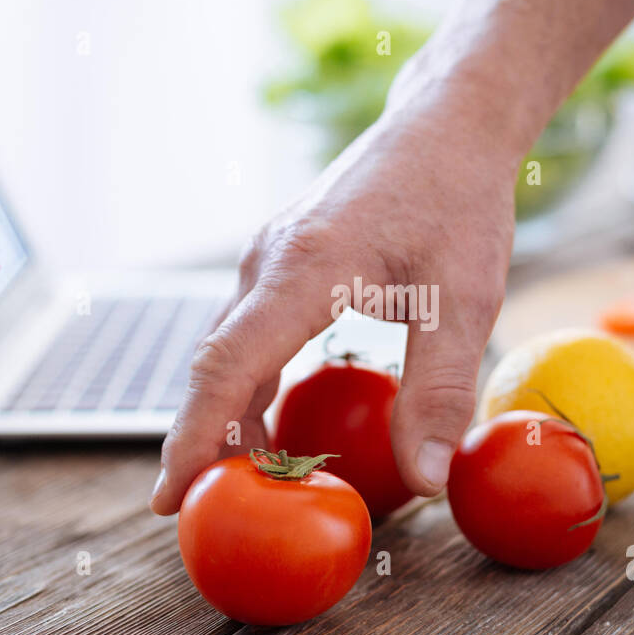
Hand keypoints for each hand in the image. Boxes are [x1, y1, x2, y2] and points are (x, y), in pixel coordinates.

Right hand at [150, 95, 519, 515]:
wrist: (446, 126)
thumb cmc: (458, 200)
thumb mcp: (466, 298)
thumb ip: (438, 389)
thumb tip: (426, 479)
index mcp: (302, 270)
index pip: (225, 366)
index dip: (193, 436)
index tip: (167, 495)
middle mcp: (268, 262)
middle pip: (213, 364)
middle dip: (199, 439)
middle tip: (196, 508)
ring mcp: (270, 257)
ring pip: (228, 349)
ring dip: (225, 414)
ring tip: (238, 479)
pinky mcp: (284, 259)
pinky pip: (249, 332)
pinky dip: (247, 384)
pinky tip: (267, 420)